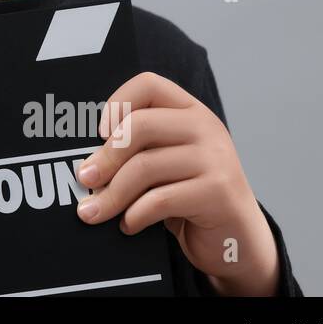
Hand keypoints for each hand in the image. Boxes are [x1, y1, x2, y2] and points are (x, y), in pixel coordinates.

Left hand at [74, 71, 281, 295]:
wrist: (238, 239)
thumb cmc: (190, 197)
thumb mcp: (165, 163)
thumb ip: (137, 151)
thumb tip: (85, 164)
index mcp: (190, 111)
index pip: (148, 84)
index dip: (117, 103)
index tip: (100, 134)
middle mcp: (206, 127)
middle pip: (140, 126)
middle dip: (105, 157)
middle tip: (84, 180)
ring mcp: (217, 159)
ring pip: (145, 167)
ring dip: (112, 195)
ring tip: (93, 212)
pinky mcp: (219, 193)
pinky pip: (161, 200)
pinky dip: (135, 215)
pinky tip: (127, 225)